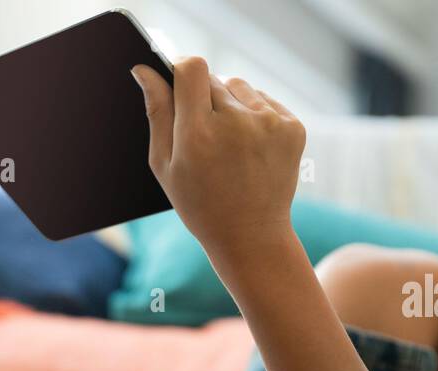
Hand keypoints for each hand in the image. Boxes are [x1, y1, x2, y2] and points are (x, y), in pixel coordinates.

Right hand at [131, 58, 304, 254]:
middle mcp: (236, 123)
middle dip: (202, 98)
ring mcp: (269, 124)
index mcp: (198, 135)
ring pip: (239, 86)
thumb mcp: (165, 165)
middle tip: (202, 135)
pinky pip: (264, 100)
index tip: (177, 81)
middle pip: (212, 79)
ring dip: (230, 104)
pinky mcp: (292, 127)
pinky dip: (254, 116)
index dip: (181, 70)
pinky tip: (248, 148)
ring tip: (228, 144)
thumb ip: (157, 113)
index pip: (191, 68)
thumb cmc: (200, 204)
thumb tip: (145, 69)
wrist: (251, 235)